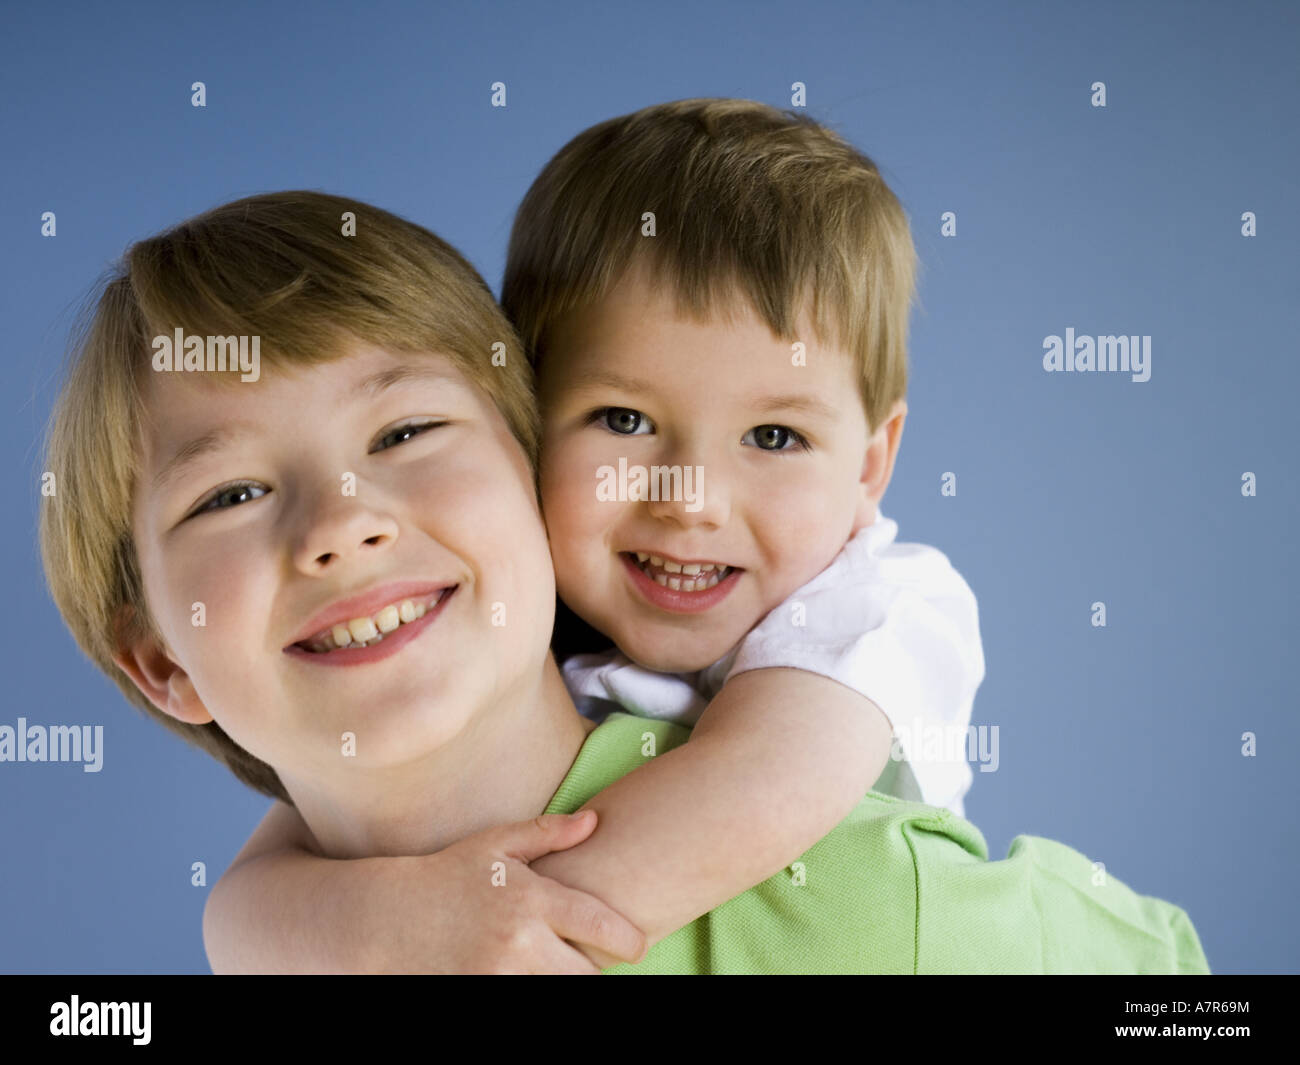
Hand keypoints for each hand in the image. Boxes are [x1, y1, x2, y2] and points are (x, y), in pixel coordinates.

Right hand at [357, 810, 647, 973]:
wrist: (386, 920)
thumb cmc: (446, 876)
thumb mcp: (495, 845)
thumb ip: (547, 832)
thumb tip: (594, 821)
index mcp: (530, 899)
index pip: (600, 926)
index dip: (629, 941)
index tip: (637, 945)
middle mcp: (519, 942)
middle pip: (587, 974)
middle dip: (595, 968)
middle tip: (591, 957)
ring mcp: (499, 976)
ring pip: (559, 990)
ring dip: (564, 979)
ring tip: (558, 962)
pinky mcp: (481, 995)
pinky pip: (526, 1000)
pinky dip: (535, 988)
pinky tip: (529, 971)